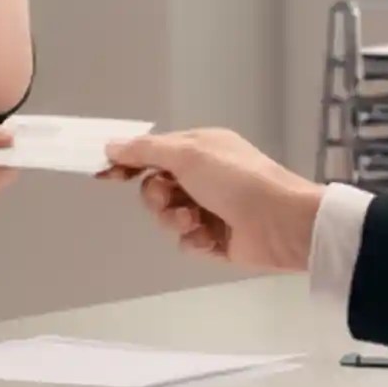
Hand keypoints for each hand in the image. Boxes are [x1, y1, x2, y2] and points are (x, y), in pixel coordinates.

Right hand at [103, 129, 324, 270]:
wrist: (282, 223)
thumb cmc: (237, 180)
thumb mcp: (189, 154)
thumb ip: (146, 150)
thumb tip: (112, 145)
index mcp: (200, 149)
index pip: (153, 153)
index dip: (128, 163)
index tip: (106, 175)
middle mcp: (203, 177)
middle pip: (155, 188)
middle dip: (158, 198)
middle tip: (172, 199)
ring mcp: (210, 208)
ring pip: (167, 217)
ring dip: (175, 220)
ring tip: (196, 221)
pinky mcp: (216, 239)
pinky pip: (186, 241)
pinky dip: (194, 240)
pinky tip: (210, 238)